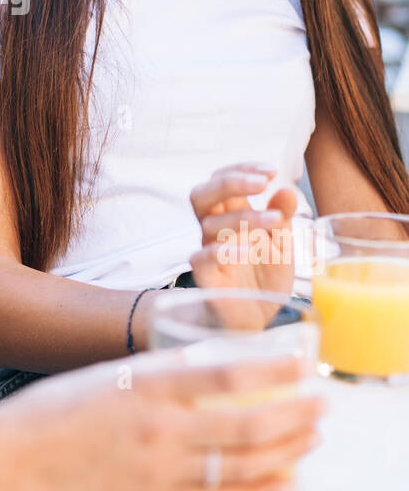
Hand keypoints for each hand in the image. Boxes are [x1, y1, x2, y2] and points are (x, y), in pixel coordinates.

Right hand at [0, 352, 323, 490]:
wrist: (10, 456)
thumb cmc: (54, 409)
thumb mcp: (111, 372)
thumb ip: (160, 374)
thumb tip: (208, 371)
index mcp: (149, 385)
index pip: (229, 376)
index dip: (274, 374)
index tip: (300, 367)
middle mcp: (161, 428)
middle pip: (248, 424)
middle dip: (294, 414)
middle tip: (320, 403)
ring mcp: (160, 469)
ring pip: (242, 464)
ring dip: (286, 450)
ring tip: (310, 437)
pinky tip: (279, 484)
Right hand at [189, 163, 297, 302]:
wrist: (253, 321)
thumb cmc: (263, 278)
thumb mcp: (281, 244)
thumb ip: (282, 218)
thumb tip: (287, 190)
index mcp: (231, 215)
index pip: (223, 179)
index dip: (243, 170)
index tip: (272, 171)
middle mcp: (214, 229)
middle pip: (203, 193)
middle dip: (231, 182)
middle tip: (262, 182)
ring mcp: (207, 252)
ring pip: (208, 223)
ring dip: (244, 217)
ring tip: (275, 220)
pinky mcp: (206, 278)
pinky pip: (202, 258)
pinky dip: (223, 251)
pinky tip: (247, 250)